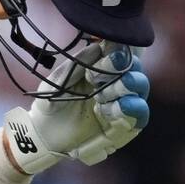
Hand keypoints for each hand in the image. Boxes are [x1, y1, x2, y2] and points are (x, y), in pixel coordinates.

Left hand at [2, 41, 150, 173]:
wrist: (44, 137)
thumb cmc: (50, 106)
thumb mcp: (55, 84)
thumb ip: (74, 66)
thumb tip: (96, 47)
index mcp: (99, 68)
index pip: (118, 51)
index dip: (118, 46)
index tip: (108, 48)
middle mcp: (115, 82)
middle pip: (133, 65)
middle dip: (121, 65)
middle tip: (101, 71)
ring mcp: (123, 102)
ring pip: (140, 86)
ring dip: (125, 86)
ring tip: (103, 95)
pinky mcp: (126, 124)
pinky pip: (140, 114)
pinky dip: (132, 108)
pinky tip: (118, 107)